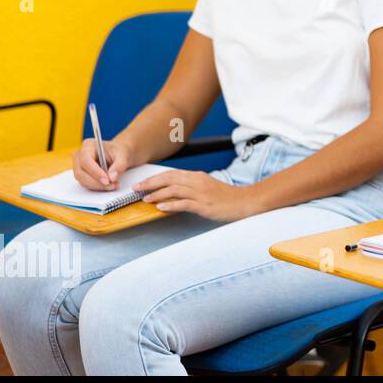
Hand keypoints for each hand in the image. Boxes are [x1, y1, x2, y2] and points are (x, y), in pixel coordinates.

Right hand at [72, 137, 134, 190]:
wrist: (119, 155)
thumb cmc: (119, 152)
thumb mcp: (123, 156)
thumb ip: (119, 166)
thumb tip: (112, 178)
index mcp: (88, 145)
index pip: (86, 160)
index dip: (95, 172)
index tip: (107, 180)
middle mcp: (79, 155)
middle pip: (80, 172)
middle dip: (96, 182)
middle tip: (112, 185)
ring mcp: (78, 166)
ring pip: (82, 180)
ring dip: (98, 186)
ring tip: (114, 185)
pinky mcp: (82, 175)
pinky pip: (86, 184)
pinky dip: (97, 187)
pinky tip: (109, 186)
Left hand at [135, 170, 254, 221]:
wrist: (246, 202)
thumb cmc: (227, 197)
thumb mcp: (208, 187)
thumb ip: (191, 187)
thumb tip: (173, 192)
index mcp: (197, 176)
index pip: (171, 174)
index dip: (154, 178)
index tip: (142, 183)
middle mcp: (198, 182)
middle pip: (169, 179)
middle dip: (150, 183)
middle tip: (136, 189)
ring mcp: (201, 193)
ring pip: (174, 190)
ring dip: (157, 194)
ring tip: (145, 199)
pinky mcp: (205, 205)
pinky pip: (185, 203)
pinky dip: (171, 205)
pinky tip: (161, 208)